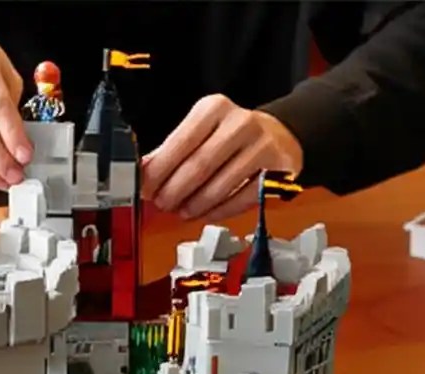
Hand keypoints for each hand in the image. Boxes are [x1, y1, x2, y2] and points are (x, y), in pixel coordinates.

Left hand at [142, 94, 303, 221]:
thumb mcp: (202, 131)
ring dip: (196, 204)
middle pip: (200, 165)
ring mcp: (262, 146)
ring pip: (221, 185)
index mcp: (214, 108)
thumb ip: (172, 150)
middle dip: (175, 190)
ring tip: (182, 211)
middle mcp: (240, 123)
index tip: (145, 188)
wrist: (279, 135)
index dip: (159, 170)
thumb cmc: (232, 136)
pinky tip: (206, 214)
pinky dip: (220, 211)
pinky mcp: (277, 170)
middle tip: (162, 204)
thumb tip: (144, 174)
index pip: (181, 141)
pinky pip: (242, 198)